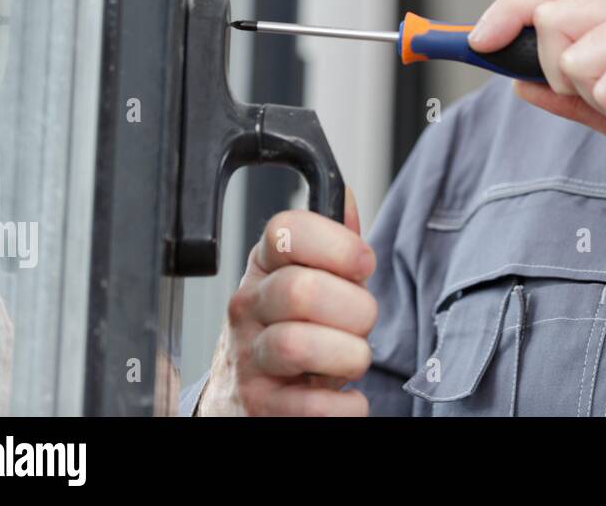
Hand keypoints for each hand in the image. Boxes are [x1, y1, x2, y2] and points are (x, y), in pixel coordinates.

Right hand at [196, 190, 376, 415]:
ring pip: (297, 346)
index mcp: (266, 266)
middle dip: (355, 309)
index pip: (286, 228)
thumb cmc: (293, 330)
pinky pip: (313, 407)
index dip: (337, 244)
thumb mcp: (312, 279)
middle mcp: (249, 307)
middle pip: (301, 290)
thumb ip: (333, 244)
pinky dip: (346, 406)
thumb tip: (347, 198)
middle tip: (361, 324)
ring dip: (349, 356)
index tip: (362, 265)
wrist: (242, 400)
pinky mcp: (260, 407)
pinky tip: (345, 398)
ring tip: (351, 361)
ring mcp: (249, 359)